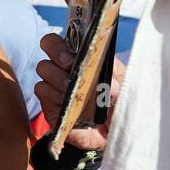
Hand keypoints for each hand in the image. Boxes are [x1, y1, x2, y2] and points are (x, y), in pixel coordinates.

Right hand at [33, 30, 124, 151]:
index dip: (68, 38)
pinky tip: (65, 101)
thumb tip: (111, 85)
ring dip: (56, 76)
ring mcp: (56, 83)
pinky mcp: (49, 103)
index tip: (75, 54)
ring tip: (70, 88)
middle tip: (68, 64)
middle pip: (49, 43)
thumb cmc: (120, 106)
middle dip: (56, 50)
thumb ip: (120, 84)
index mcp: (87, 56)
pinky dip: (52, 94)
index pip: (70, 35)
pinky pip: (41, 90)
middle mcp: (68, 66)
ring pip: (43, 67)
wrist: (112, 135)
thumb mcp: (127, 91)